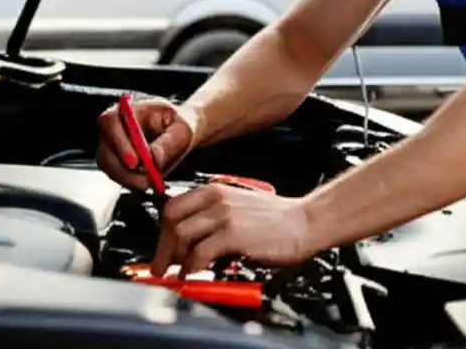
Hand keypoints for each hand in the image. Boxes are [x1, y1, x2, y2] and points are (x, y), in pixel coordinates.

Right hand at [96, 96, 194, 190]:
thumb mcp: (182, 130)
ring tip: (151, 182)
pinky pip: (115, 175)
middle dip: (123, 169)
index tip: (135, 162)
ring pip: (108, 166)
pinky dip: (130, 182)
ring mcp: (111, 144)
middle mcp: (113, 126)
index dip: (120, 143)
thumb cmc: (178, 125)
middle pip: (105, 149)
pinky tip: (147, 182)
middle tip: (145, 181)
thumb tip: (154, 158)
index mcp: (127, 109)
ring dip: (128, 178)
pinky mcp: (114, 161)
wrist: (178, 132)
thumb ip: (168, 143)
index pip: (111, 121)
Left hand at [152, 184, 318, 276]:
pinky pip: (199, 253)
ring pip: (181, 235)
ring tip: (179, 272)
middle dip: (163, 247)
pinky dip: (190, 267)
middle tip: (162, 266)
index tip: (162, 248)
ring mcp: (224, 215)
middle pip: (172, 220)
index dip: (163, 231)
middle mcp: (217, 198)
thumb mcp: (238, 207)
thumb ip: (212, 218)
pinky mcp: (233, 234)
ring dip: (175, 258)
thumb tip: (187, 242)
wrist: (304, 222)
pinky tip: (193, 274)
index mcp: (215, 190)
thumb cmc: (275, 219)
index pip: (174, 206)